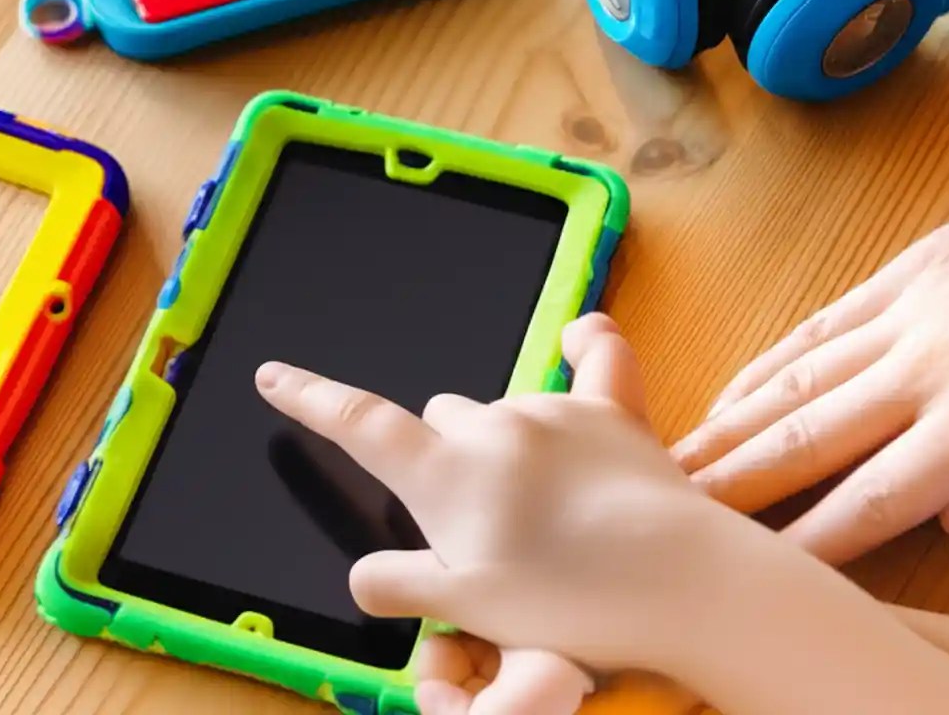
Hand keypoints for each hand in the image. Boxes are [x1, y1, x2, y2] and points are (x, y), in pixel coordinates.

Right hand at [256, 314, 757, 711]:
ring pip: (502, 408)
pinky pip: (594, 356)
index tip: (274, 374)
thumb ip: (400, 586)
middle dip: (447, 458)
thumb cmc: (567, 601)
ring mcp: (551, 409)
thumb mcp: (465, 608)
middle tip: (482, 522)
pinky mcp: (611, 408)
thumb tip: (363, 579)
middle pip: (440, 420)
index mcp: (443, 472)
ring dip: (506, 442)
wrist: (674, 581)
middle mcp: (490, 425)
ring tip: (551, 508)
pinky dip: (583, 348)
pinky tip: (578, 339)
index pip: (358, 423)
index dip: (309, 397)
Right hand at [674, 204, 948, 563]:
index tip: (756, 568)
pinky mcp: (920, 259)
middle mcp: (936, 361)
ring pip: (802, 374)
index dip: (809, 540)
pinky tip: (735, 386)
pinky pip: (828, 318)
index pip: (874, 500)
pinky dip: (775, 357)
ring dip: (733, 418)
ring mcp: (919, 302)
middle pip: (811, 436)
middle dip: (735, 478)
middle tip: (671, 504)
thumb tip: (942, 519)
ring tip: (679, 452)